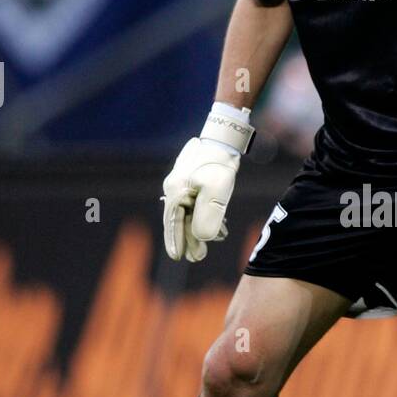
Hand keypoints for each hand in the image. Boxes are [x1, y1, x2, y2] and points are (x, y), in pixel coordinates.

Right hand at [162, 104, 253, 260]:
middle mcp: (175, 189)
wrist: (223, 139)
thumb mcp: (216, 193)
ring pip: (190, 212)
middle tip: (197, 257)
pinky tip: (219, 226)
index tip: (178, 257)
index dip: (176, 241)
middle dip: (190, 239)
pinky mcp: (194, 181)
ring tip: (214, 241)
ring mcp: (183, 184)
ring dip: (200, 228)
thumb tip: (201, 238)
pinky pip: (196, 203)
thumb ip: (207, 217)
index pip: (173, 223)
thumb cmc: (218, 165)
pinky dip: (205, 215)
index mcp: (176, 193)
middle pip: (181, 220)